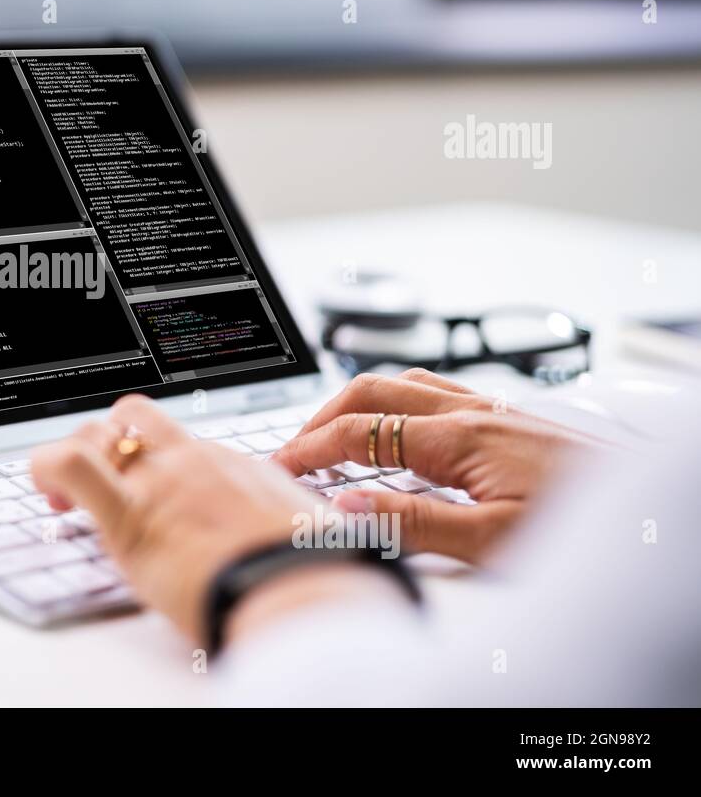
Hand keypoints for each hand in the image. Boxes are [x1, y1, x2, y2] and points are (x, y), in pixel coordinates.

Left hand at [30, 395, 332, 642]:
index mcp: (234, 469)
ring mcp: (162, 482)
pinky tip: (48, 492)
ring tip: (66, 497)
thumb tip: (291, 531)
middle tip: (99, 485)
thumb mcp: (303, 532)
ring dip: (77, 455)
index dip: (152, 463)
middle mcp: (195, 462)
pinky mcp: (131, 517)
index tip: (147, 493)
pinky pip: (72, 465)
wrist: (303, 590)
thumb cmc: (311, 573)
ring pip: (102, 430)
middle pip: (136, 418)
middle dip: (108, 442)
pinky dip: (47, 468)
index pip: (180, 445)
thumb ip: (280, 524)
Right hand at [271, 368, 599, 562]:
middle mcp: (471, 410)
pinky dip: (392, 403)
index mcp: (460, 436)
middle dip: (319, 417)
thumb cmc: (582, 525)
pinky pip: (432, 391)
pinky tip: (396, 430)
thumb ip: (412, 523)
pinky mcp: (507, 415)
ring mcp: (490, 407)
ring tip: (330, 436)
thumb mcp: (493, 541)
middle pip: (370, 391)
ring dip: (354, 404)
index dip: (308, 449)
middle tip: (291, 451)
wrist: (646, 508)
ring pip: (400, 383)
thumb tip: (342, 507)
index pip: (358, 432)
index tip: (278, 468)